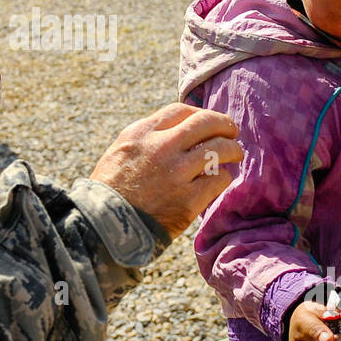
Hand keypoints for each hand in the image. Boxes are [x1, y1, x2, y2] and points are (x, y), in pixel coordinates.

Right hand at [88, 103, 241, 237]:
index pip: (181, 110)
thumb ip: (146, 140)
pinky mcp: (189, 199)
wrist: (104, 229)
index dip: (200, 114)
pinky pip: (219, 179)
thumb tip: (176, 133)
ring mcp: (176, 172)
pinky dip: (224, 177)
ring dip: (232, 150)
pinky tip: (220, 180)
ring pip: (220, 148)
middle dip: (224, 124)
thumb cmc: (109, 193)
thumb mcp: (119, 153)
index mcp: (141, 133)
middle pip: (206, 122)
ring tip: (235, 154)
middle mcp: (161, 147)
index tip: (207, 122)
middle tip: (232, 131)